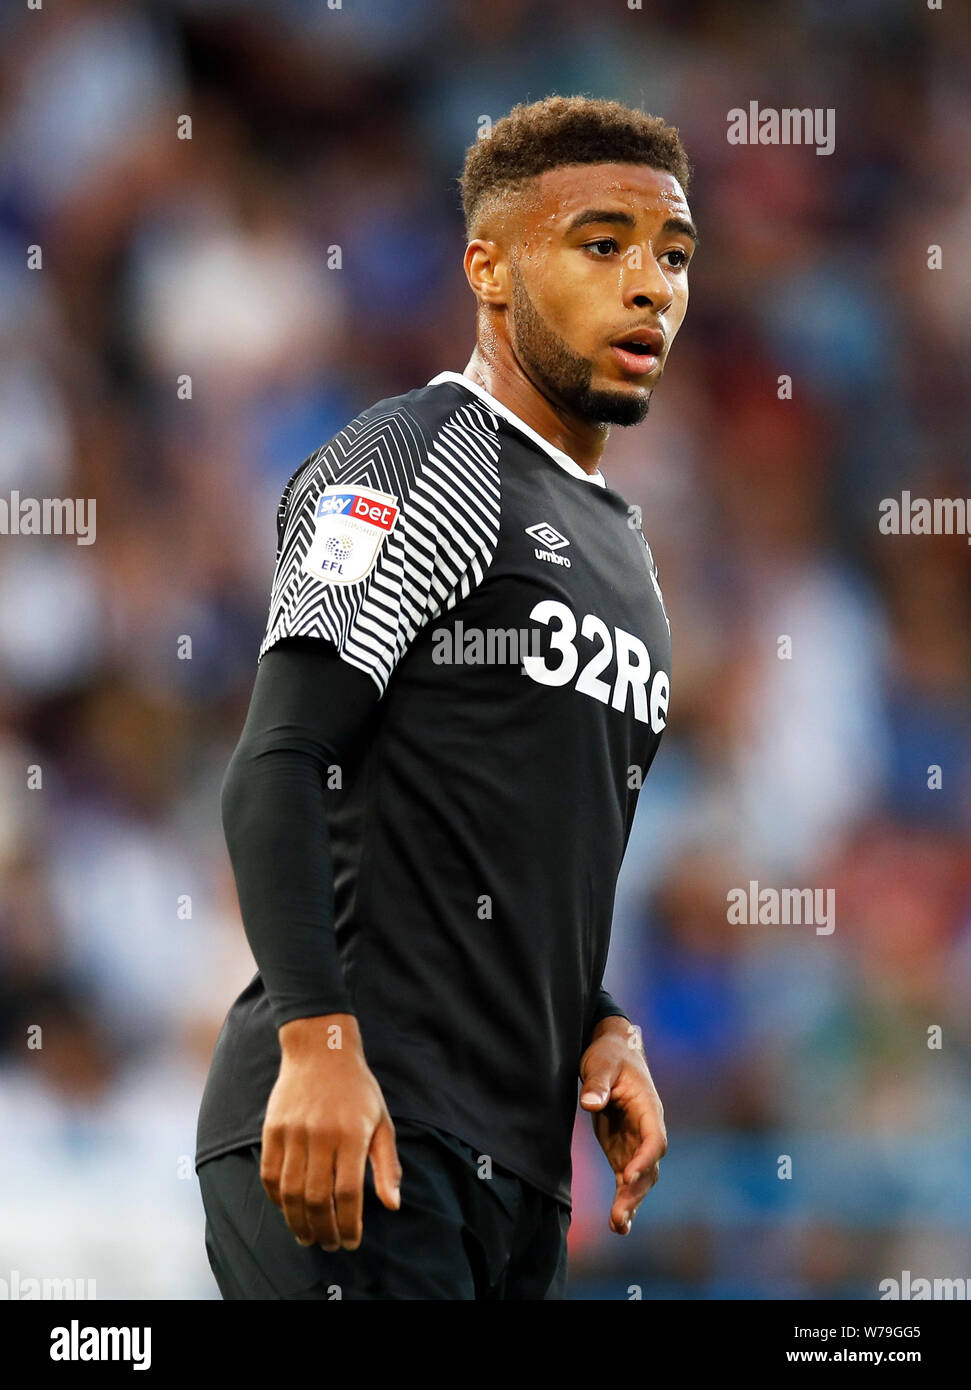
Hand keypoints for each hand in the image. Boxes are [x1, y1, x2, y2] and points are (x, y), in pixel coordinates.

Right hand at [260, 1014, 401, 1250]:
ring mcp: (293, 1131)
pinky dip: (277, 1198)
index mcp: (351, 1134)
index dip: (349, 1224)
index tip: (352, 1241)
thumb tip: (392, 1205)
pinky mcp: (272, 1128)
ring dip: (298, 1221)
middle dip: (324, 1230)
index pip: (347, 1193)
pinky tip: (287, 1209)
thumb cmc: (357, 1088)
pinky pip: (269, 1174)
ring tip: (308, 1236)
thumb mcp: (382, 1121)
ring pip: (290, 1191)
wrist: (320, 1049)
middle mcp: (320, 1134)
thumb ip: (386, 1164)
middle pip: (317, 1198)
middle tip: (329, 1245)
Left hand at [579, 1016, 666, 1234]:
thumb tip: (590, 1104)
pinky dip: (624, 1201)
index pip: (654, 1139)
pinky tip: (618, 1225)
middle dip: (636, 1192)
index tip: (627, 1176)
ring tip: (617, 1227)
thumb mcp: (601, 1063)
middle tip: (619, 1215)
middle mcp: (648, 1130)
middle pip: (649, 1167)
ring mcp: (636, 1143)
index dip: (644, 1159)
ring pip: (641, 1180)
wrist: (612, 1052)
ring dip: (631, 1203)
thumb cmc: (609, 1055)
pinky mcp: (623, 1151)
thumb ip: (597, 1083)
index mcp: (649, 1107)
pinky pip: (627, 1180)